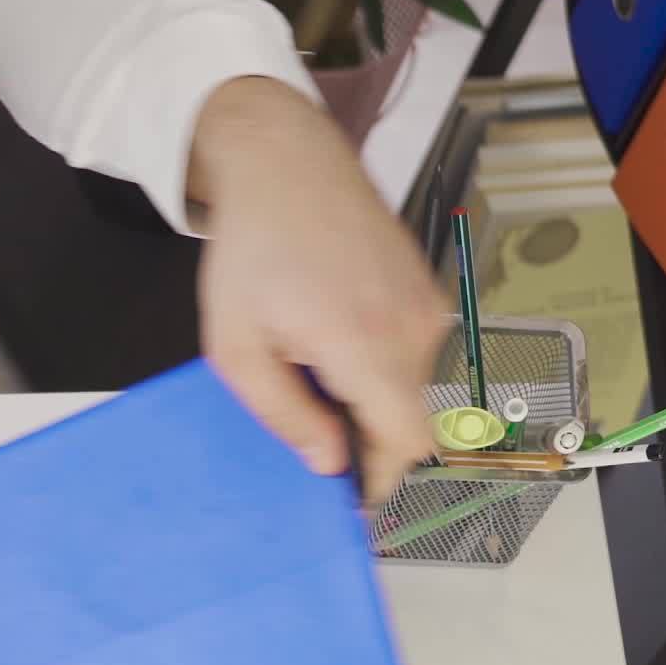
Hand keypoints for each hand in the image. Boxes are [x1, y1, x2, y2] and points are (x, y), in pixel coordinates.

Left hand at [185, 75, 455, 502]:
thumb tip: (328, 462)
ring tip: (312, 368)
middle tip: (315, 433)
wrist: (286, 165)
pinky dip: (376, 365)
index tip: (355, 499)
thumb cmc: (255, 247)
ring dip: (367, 398)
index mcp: (365, 345)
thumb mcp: (238, 348)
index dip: (384, 480)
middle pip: (410, 421)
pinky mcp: (427, 292)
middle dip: (367, 439)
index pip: (408, 443)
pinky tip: (331, 341)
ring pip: (410, 388)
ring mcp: (426, 307)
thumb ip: (285, 414)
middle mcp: (412, 327)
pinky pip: (411, 353)